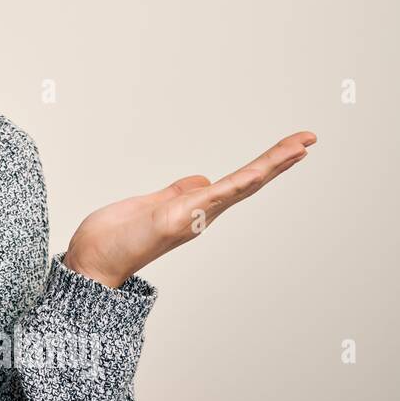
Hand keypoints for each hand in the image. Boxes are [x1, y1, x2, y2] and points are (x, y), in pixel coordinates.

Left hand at [63, 131, 317, 288]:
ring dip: (270, 166)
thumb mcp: (152, 205)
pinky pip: (213, 198)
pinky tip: (259, 171)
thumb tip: (202, 180)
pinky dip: (238, 184)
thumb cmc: (116, 238)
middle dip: (279, 161)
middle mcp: (201, 214)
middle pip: (249, 182)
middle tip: (309, 138)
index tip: (291, 146)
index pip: (238, 181)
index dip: (265, 164)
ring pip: (240, 186)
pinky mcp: (178, 219)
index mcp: (195, 207)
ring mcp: (193, 217)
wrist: (92, 261)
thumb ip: (178, 193)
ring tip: (299, 146)